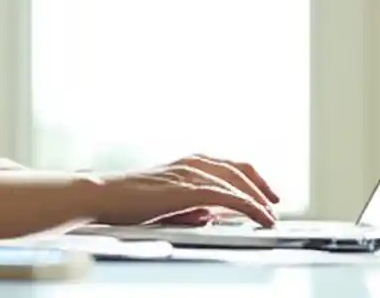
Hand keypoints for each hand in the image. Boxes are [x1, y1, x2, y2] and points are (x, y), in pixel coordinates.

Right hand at [87, 154, 279, 227]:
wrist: (104, 197)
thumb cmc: (128, 202)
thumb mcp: (166, 203)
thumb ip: (190, 206)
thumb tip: (211, 215)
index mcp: (187, 162)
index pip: (229, 165)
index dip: (252, 179)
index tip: (266, 193)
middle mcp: (193, 162)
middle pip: (239, 170)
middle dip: (261, 187)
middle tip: (275, 206)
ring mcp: (192, 173)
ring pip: (238, 183)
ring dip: (258, 200)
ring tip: (270, 217)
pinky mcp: (189, 189)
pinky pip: (229, 197)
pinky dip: (250, 207)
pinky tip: (260, 217)